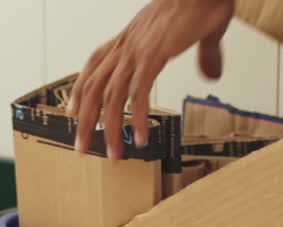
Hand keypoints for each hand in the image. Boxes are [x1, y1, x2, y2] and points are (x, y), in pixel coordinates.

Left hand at [67, 0, 233, 158]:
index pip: (93, 66)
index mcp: (130, 37)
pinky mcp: (153, 56)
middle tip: (82, 147)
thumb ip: (203, 54)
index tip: (72, 110)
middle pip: (93, 89)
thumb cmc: (203, 0)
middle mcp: (126, 46)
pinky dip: (137, 119)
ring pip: (110, 97)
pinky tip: (141, 138)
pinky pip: (138, 94)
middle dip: (85, 122)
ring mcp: (137, 51)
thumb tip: (211, 74)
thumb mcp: (200, 31)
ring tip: (113, 154)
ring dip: (110, 129)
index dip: (80, 89)